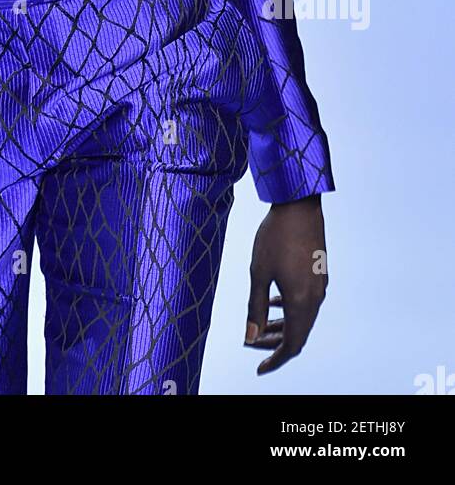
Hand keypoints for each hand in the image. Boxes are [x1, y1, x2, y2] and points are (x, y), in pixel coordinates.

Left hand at [245, 194, 327, 373]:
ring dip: (282, 325)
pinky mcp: (319, 273)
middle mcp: (316, 297)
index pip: (292, 344)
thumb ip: (255, 308)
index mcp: (302, 301)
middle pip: (298, 333)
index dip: (275, 359)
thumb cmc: (275, 236)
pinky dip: (289, 309)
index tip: (260, 368)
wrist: (298, 204)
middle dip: (275, 343)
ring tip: (261, 326)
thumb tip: (250, 338)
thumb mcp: (258, 273)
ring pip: (302, 317)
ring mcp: (320, 285)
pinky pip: (306, 302)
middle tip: (252, 343)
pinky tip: (274, 302)